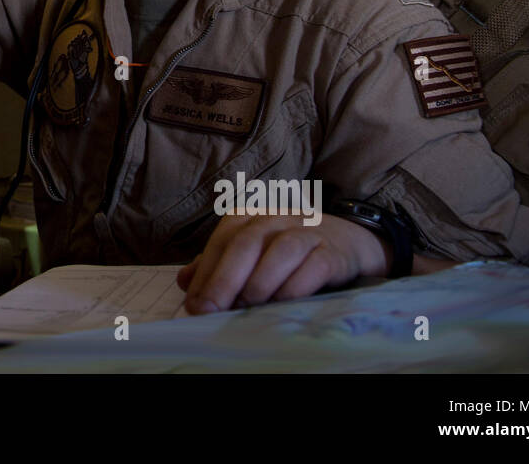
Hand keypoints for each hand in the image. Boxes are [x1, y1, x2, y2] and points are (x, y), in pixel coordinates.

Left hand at [175, 211, 387, 314]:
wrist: (345, 240)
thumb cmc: (286, 250)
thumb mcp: (250, 251)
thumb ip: (217, 264)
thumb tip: (184, 282)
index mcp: (248, 217)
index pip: (222, 242)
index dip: (206, 274)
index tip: (195, 306)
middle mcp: (275, 219)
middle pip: (246, 244)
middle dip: (224, 279)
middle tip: (211, 310)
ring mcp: (305, 232)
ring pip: (279, 251)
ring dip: (259, 282)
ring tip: (245, 306)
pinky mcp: (331, 252)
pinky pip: (313, 267)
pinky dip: (295, 286)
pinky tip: (281, 304)